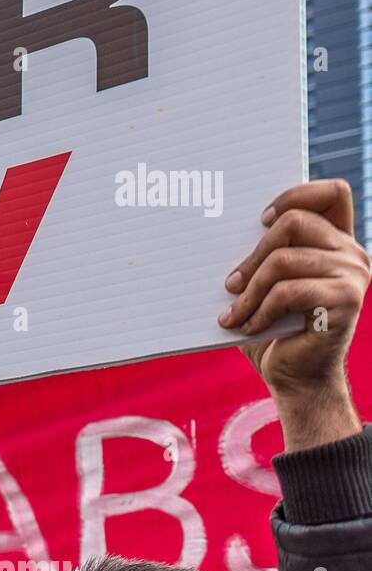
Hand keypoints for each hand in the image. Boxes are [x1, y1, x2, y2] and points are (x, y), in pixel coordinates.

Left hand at [219, 180, 368, 448]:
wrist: (296, 378)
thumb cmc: (273, 329)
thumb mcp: (265, 285)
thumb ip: (261, 254)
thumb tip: (215, 227)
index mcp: (337, 241)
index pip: (332, 192)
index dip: (295, 194)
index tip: (261, 219)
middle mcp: (352, 252)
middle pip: (295, 221)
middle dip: (252, 253)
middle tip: (230, 283)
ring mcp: (353, 275)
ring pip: (284, 259)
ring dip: (250, 290)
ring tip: (234, 311)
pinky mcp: (347, 300)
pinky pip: (289, 291)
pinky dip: (259, 309)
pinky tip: (247, 326)